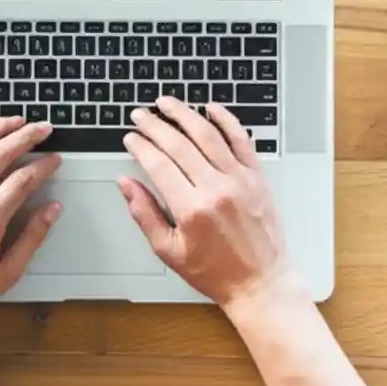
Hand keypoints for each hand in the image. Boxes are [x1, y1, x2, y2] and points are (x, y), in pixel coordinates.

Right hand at [118, 97, 296, 307]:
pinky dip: (226, 120)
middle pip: (179, 144)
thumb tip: (126, 184)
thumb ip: (145, 214)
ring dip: (185, 114)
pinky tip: (211, 108)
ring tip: (167, 103)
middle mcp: (217, 189)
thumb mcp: (169, 251)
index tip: (131, 137)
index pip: (159, 164)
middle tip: (141, 114)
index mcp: (192, 209)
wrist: (260, 282)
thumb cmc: (216, 272)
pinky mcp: (257, 178)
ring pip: (208, 135)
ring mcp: (240, 180)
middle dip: (155, 125)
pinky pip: (241, 140)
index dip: (141, 146)